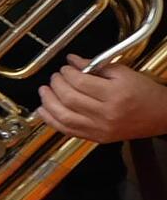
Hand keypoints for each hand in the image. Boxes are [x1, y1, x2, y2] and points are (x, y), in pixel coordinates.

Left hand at [37, 55, 166, 143]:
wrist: (161, 115)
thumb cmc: (145, 93)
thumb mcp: (124, 73)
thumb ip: (96, 66)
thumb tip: (72, 61)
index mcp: (115, 94)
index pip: (81, 83)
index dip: (67, 73)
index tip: (65, 68)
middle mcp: (107, 114)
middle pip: (70, 99)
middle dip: (56, 85)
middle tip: (54, 77)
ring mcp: (101, 128)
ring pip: (64, 117)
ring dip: (48, 102)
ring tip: (44, 91)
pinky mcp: (97, 138)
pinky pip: (68, 131)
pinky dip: (51, 121)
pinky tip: (43, 111)